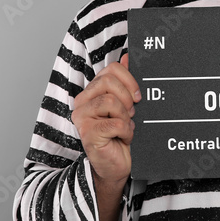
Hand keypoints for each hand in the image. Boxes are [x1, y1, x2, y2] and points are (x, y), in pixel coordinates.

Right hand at [71, 53, 139, 185]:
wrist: (118, 165)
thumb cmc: (121, 135)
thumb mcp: (127, 105)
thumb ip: (125, 81)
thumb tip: (127, 56)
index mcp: (92, 92)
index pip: (110, 70)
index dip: (129, 79)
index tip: (137, 96)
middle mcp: (82, 102)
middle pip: (108, 82)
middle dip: (127, 98)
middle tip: (131, 113)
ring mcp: (82, 118)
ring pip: (111, 102)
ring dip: (126, 117)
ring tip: (125, 127)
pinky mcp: (87, 133)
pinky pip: (115, 122)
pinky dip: (126, 131)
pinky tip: (123, 138)